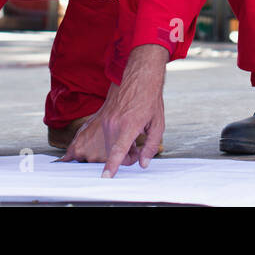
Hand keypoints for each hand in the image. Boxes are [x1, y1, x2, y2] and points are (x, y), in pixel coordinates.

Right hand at [61, 45, 166, 177]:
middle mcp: (113, 124)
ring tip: (131, 142)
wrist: (138, 77)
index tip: (105, 177)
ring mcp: (105, 120)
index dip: (111, 165)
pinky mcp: (100, 117)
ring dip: (117, 150)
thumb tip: (143, 163)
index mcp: (129, 125)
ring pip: (106, 146)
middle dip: (126, 157)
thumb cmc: (149, 99)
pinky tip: (106, 143)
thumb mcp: (157, 123)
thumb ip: (150, 146)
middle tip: (137, 150)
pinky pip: (98, 137)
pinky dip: (102, 144)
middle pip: (113, 153)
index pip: (118, 150)